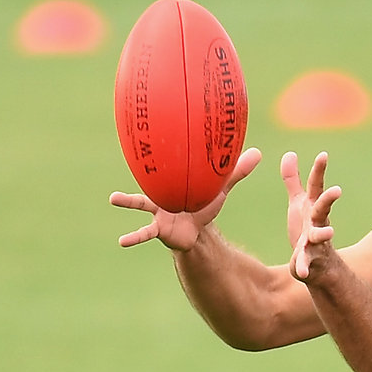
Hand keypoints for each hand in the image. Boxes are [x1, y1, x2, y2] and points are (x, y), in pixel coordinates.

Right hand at [109, 147, 261, 250]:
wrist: (195, 230)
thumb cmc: (202, 204)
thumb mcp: (220, 187)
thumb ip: (236, 171)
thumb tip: (258, 152)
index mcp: (174, 181)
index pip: (170, 164)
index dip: (166, 149)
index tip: (153, 130)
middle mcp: (162, 193)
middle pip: (151, 181)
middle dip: (145, 163)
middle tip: (127, 152)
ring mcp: (158, 212)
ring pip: (141, 204)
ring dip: (128, 201)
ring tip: (113, 198)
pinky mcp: (160, 230)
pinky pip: (145, 232)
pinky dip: (135, 236)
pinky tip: (122, 241)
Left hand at [280, 151, 341, 279]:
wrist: (318, 265)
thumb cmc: (306, 229)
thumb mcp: (299, 203)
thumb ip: (293, 181)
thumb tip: (290, 153)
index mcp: (312, 207)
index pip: (316, 186)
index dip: (319, 170)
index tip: (323, 155)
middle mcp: (317, 222)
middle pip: (322, 208)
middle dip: (329, 199)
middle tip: (337, 190)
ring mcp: (314, 242)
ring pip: (320, 235)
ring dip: (323, 233)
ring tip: (329, 231)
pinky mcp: (307, 259)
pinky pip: (306, 263)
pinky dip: (303, 267)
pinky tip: (301, 273)